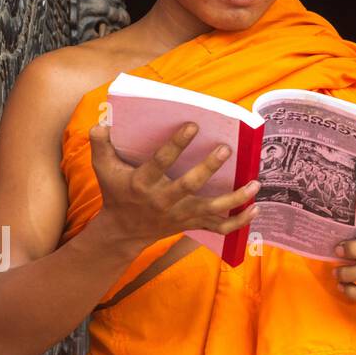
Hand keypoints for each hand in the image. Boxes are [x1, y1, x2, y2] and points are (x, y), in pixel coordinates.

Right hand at [89, 122, 259, 249]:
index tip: (192, 125)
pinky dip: (239, 221)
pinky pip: (219, 227)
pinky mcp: (192, 224)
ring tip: (255, 183)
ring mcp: (180, 215)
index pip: (160, 162)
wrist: (123, 231)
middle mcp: (163, 200)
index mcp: (142, 183)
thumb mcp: (104, 170)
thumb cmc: (117, 193)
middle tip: (226, 148)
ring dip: (235, 198)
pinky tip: (255, 208)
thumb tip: (100, 123)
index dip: (176, 144)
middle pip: (189, 185)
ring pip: (212, 209)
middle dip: (209, 168)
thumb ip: (101, 146)